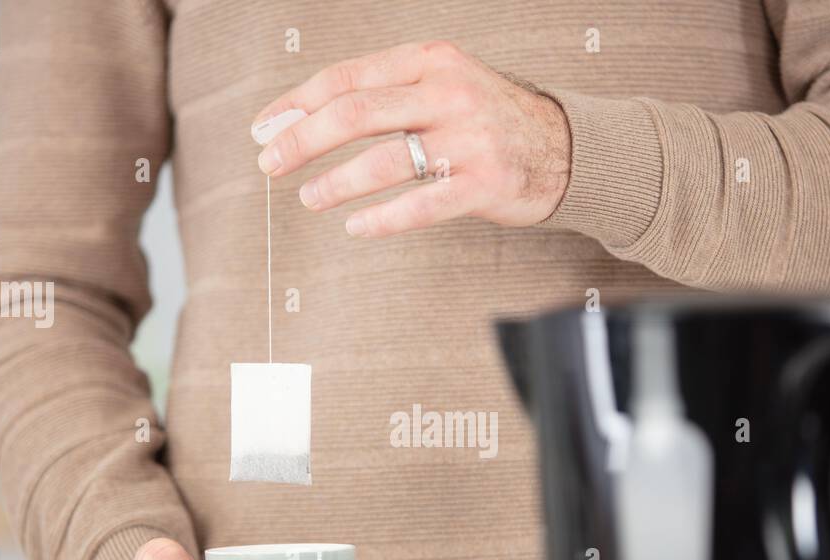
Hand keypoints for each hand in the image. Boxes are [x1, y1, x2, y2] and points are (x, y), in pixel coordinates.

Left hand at [252, 40, 570, 237]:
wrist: (565, 147)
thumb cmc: (489, 119)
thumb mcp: (443, 84)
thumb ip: (387, 94)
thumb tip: (307, 118)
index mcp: (429, 61)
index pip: (346, 78)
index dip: (296, 105)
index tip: (264, 129)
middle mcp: (447, 94)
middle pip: (355, 114)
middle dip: (302, 141)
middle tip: (271, 165)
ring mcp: (468, 139)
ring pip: (384, 160)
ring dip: (335, 183)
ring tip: (309, 198)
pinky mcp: (485, 183)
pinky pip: (422, 205)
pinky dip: (382, 219)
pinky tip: (356, 227)